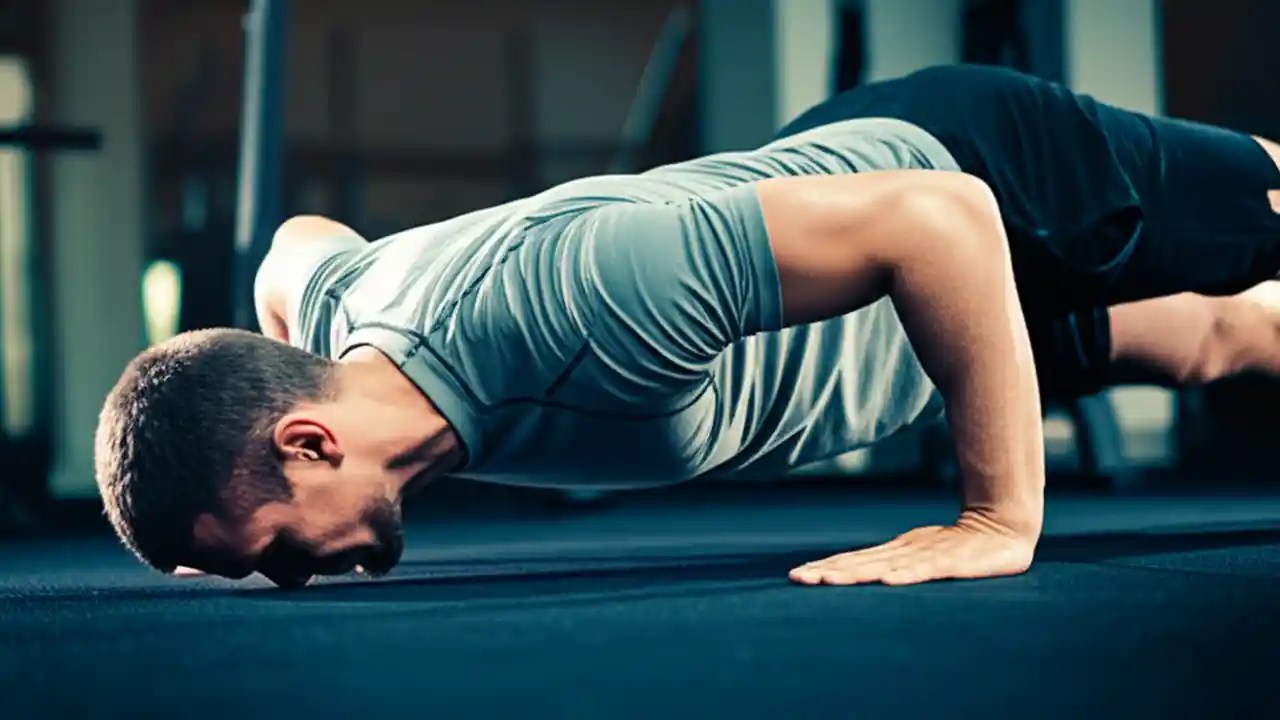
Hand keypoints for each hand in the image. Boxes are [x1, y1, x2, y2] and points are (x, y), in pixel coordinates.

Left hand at [788, 510, 1038, 586]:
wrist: (1003, 525)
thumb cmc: (958, 545)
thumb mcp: (921, 556)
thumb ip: (896, 565)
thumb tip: (864, 576)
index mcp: (896, 551)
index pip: (854, 560)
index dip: (825, 567)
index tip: (797, 575)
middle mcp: (904, 551)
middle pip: (860, 562)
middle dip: (827, 571)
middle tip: (798, 578)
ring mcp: (927, 554)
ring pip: (885, 565)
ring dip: (855, 574)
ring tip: (828, 581)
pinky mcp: (953, 562)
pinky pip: (927, 570)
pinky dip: (906, 575)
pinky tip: (887, 581)